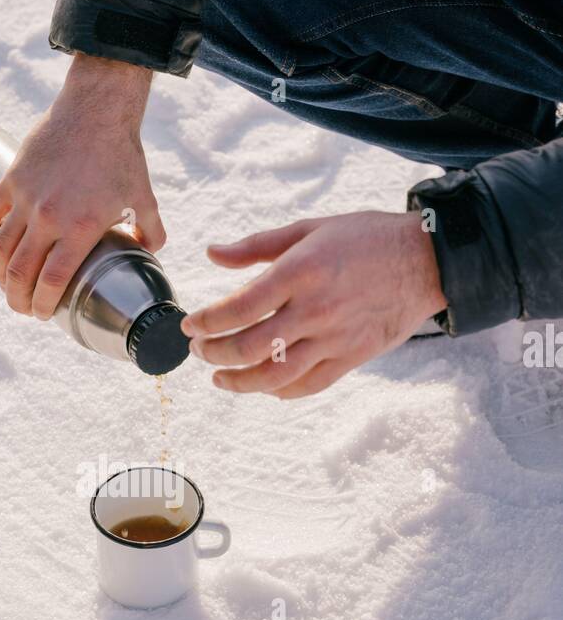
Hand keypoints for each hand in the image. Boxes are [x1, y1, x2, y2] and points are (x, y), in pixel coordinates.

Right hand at [0, 55, 163, 318]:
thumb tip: (148, 250)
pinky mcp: (12, 177)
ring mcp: (26, 197)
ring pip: (1, 248)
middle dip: (17, 299)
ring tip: (4, 284)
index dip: (44, 304)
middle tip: (21, 308)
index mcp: (81, 229)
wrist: (97, 108)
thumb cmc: (122, 153)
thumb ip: (151, 230)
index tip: (43, 314)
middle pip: (20, 273)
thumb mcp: (144, 197)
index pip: (53, 281)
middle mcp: (49, 218)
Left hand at [181, 211, 446, 397]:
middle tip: (200, 350)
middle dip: (214, 354)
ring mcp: (335, 338)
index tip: (191, 326)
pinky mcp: (353, 357)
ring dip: (239, 382)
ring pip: (275, 376)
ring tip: (220, 377)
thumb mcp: (310, 228)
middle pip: (249, 348)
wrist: (428, 260)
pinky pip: (309, 385)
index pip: (239, 308)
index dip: (207, 322)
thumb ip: (257, 246)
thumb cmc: (367, 238)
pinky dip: (280, 391)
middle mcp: (315, 309)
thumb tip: (213, 254)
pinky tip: (264, 386)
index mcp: (301, 271)